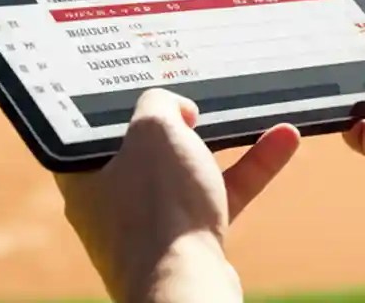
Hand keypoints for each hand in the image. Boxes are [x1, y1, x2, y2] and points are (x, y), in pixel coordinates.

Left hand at [56, 90, 300, 302]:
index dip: (121, 101)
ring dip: (226, 141)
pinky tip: (283, 141)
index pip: (93, 127)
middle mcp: (109, 203)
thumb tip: (175, 110)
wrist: (187, 287)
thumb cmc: (158, 206)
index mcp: (81, 174)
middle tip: (197, 100)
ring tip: (253, 111)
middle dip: (179, 121)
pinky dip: (248, 169)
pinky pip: (217, 196)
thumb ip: (159, 104)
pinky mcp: (187, 244)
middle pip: (145, 148)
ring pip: (188, 172)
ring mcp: (149, 226)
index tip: (147, 82)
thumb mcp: (154, 128)